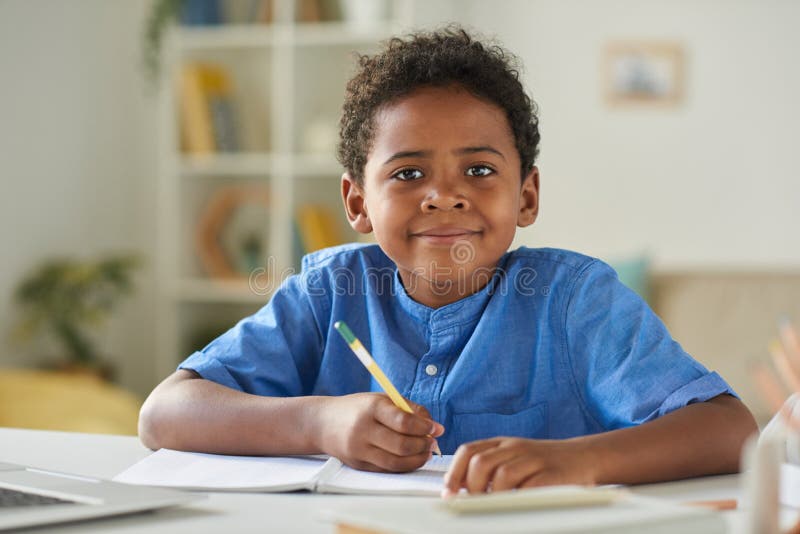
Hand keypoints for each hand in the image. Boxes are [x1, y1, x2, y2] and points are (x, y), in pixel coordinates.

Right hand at [316, 392, 443, 472]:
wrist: (323, 423)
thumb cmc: (359, 408)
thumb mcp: (381, 399)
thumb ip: (409, 409)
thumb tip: (435, 427)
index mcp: (371, 408)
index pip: (403, 421)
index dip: (424, 427)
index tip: (436, 428)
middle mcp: (363, 429)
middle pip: (401, 445)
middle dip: (423, 445)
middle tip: (433, 442)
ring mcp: (359, 450)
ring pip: (395, 462)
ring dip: (417, 459)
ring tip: (426, 452)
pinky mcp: (358, 464)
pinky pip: (387, 470)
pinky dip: (404, 466)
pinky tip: (412, 459)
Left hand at [443, 437, 596, 496]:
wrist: (585, 456)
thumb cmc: (544, 464)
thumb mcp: (514, 459)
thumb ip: (490, 469)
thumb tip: (458, 490)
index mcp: (502, 444)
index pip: (469, 451)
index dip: (454, 472)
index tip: (449, 493)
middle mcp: (515, 447)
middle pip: (481, 463)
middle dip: (471, 487)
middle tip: (473, 503)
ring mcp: (534, 459)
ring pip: (502, 475)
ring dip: (493, 495)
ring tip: (493, 507)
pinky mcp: (553, 474)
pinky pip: (530, 487)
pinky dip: (518, 499)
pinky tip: (516, 506)